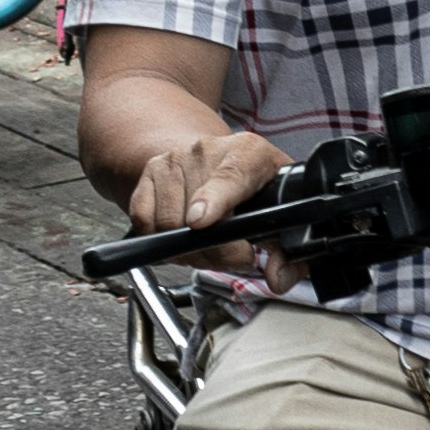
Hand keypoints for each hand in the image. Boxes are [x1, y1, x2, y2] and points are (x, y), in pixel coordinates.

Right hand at [123, 117, 289, 282]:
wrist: (216, 154)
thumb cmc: (253, 181)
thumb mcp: (281, 207)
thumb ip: (285, 249)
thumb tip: (278, 278)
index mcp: (249, 154)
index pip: (229, 177)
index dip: (212, 201)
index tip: (201, 223)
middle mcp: (207, 151)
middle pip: (194, 214)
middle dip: (213, 252)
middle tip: (230, 256)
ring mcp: (175, 160)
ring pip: (168, 223)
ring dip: (186, 249)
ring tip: (207, 245)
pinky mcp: (150, 173)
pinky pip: (144, 220)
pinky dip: (160, 238)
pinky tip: (182, 236)